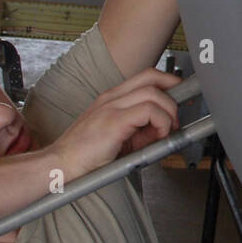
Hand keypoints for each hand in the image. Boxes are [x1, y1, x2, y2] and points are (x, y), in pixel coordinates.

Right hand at [45, 69, 180, 179]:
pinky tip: (156, 137)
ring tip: (165, 131)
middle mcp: (111, 97)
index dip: (168, 82)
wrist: (60, 166)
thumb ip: (140, 130)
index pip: (146, 77)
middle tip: (175, 117)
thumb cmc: (85, 154)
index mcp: (111, 98)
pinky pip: (150, 111)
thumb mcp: (119, 137)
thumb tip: (163, 130)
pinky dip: (161, 123)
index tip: (181, 96)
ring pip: (154, 93)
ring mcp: (111, 107)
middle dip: (174, 93)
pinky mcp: (114, 121)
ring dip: (168, 113)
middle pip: (152, 77)